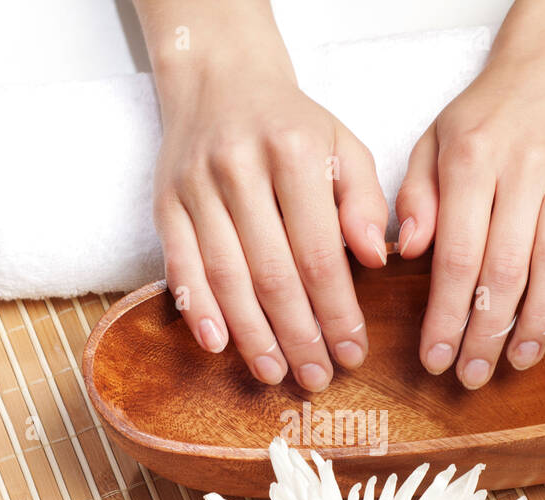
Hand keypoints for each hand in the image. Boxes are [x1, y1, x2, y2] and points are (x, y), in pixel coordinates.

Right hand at [139, 3, 387, 390]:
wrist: (220, 79)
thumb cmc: (292, 126)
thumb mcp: (344, 146)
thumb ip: (365, 201)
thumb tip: (378, 258)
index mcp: (294, 152)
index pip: (319, 251)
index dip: (337, 309)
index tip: (353, 351)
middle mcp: (240, 168)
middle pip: (273, 272)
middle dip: (299, 334)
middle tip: (318, 376)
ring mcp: (197, 187)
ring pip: (226, 276)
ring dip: (251, 333)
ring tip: (274, 372)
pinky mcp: (166, 203)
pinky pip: (180, 264)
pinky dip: (196, 308)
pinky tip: (217, 344)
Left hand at [396, 2, 544, 387]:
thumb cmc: (490, 109)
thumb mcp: (436, 139)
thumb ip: (414, 195)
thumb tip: (402, 253)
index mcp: (470, 158)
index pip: (456, 255)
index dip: (446, 316)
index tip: (434, 358)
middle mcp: (523, 165)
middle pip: (505, 269)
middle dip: (486, 333)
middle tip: (472, 376)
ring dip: (539, 320)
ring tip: (518, 361)